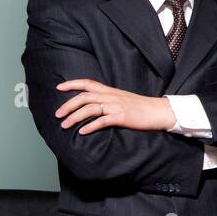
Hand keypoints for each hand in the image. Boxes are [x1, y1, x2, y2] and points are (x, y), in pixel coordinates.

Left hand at [55, 79, 174, 134]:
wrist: (159, 111)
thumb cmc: (141, 107)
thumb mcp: (123, 98)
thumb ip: (109, 99)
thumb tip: (94, 105)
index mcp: (110, 90)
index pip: (87, 83)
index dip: (72, 84)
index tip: (59, 87)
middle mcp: (111, 96)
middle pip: (84, 97)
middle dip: (68, 105)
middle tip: (57, 114)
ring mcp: (116, 106)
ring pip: (90, 109)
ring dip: (75, 117)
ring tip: (65, 125)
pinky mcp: (122, 117)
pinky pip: (102, 121)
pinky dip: (91, 126)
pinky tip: (82, 132)